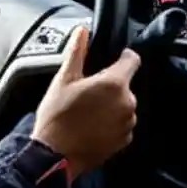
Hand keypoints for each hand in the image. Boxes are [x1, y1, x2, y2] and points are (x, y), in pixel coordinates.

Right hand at [32, 26, 139, 178]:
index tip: (114, 59)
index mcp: (114, 84)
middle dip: (110, 86)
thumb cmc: (56, 117)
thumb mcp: (63, 79)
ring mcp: (127, 124)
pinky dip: (111, 123)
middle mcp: (127, 103)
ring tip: (87, 112)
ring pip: (123, 106)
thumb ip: (77, 52)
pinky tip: (91, 126)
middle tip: (88, 92)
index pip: (133, 60)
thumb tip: (82, 31)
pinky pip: (122, 125)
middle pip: (125, 85)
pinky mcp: (124, 141)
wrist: (54, 156)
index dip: (124, 57)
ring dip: (111, 105)